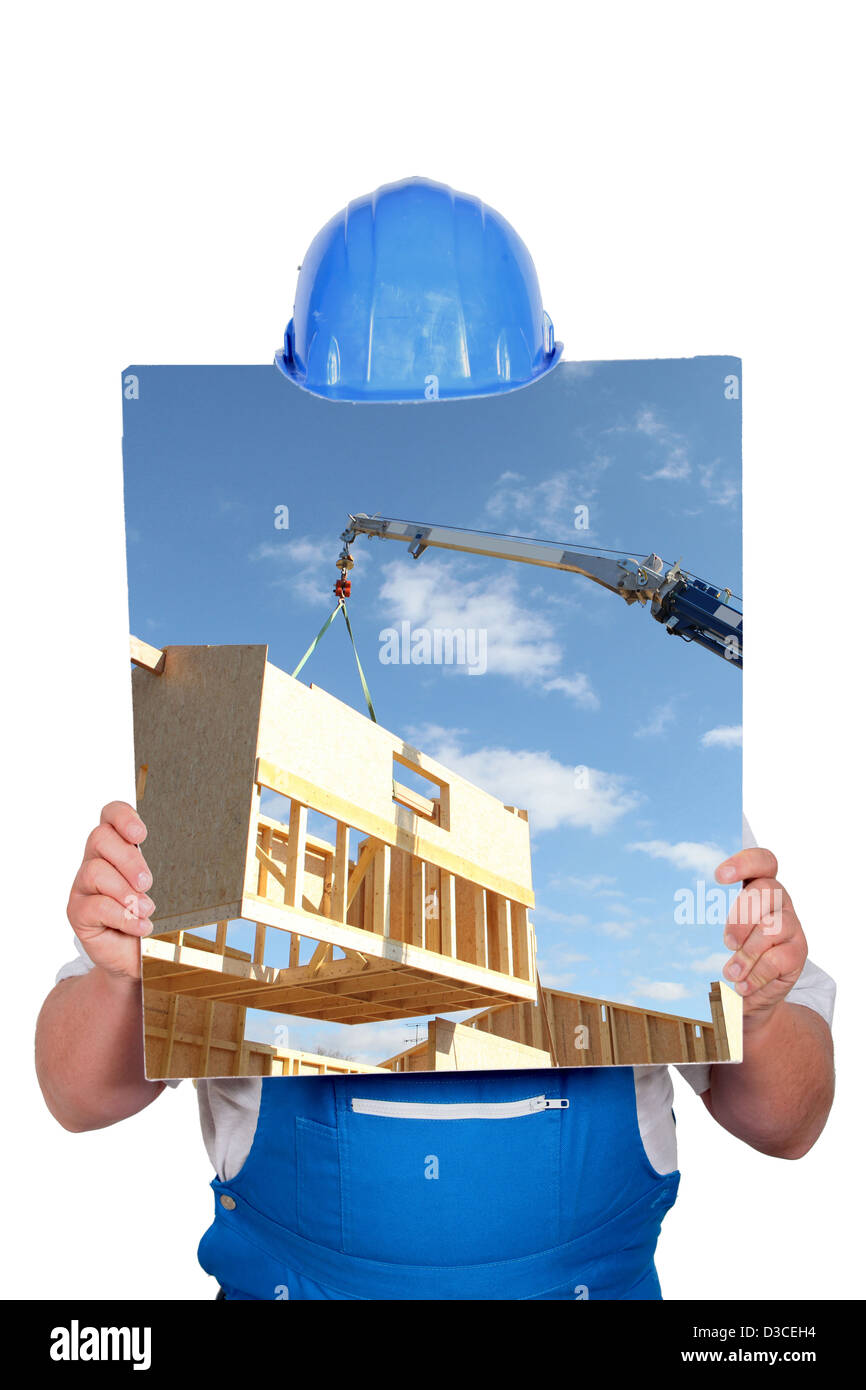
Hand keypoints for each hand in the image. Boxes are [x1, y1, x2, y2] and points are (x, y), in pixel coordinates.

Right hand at [66, 801, 154, 982]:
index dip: (122, 817)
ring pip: (96, 872)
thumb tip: (151, 871)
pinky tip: (141, 925)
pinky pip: (98, 906)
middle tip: (146, 882)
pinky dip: (125, 916)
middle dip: (128, 859)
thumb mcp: (151, 887)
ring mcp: (82, 886)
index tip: (140, 834)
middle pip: (100, 838)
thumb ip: (148, 871)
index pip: (110, 815)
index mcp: (114, 847)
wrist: (130, 956)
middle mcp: (94, 861)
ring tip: (146, 909)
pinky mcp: (77, 911)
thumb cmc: (143, 913)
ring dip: (126, 892)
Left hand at [715, 848, 806, 1029]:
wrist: (755, 993)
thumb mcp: (723, 933)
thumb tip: (687, 918)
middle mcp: (780, 901)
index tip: (718, 876)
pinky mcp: (798, 952)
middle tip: (727, 942)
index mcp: (761, 887)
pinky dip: (756, 974)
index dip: (745, 862)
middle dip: (741, 916)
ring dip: (747, 952)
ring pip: (773, 926)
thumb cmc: (734, 952)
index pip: (764, 861)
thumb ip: (712, 919)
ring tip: (731, 973)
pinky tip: (743, 985)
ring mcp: (792, 926)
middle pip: (767, 890)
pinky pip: (778, 958)